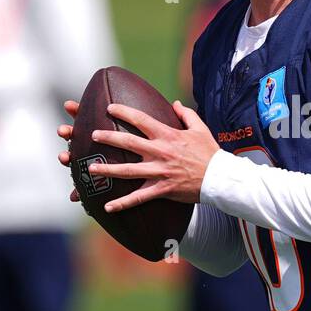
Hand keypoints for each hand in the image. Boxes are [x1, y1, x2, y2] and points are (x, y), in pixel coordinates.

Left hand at [56, 98, 218, 210]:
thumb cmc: (210, 153)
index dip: (124, 112)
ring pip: (128, 170)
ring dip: (107, 170)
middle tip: (92, 135)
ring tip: (90, 169)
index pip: (141, 120)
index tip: (109, 108)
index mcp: (168, 136)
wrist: (220, 178)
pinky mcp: (162, 189)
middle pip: (128, 142)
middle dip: (109, 137)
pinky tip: (107, 206)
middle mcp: (160, 152)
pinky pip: (139, 197)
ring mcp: (159, 172)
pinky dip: (122, 203)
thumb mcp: (200, 129)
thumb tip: (175, 104)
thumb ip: (186, 115)